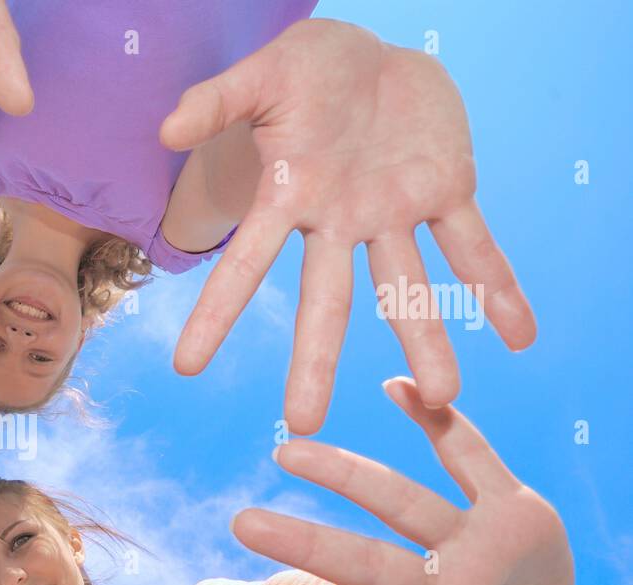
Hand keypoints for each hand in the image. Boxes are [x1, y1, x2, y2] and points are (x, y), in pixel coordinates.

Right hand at [162, 18, 534, 433]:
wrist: (372, 58)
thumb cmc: (307, 69)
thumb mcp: (262, 76)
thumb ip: (218, 101)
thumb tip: (168, 131)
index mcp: (290, 196)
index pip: (245, 263)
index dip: (217, 313)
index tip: (186, 368)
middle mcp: (338, 222)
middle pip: (325, 303)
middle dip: (315, 362)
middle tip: (305, 424)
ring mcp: (392, 213)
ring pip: (407, 288)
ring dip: (426, 341)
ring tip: (444, 399)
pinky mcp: (444, 190)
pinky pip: (475, 246)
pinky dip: (498, 288)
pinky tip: (519, 335)